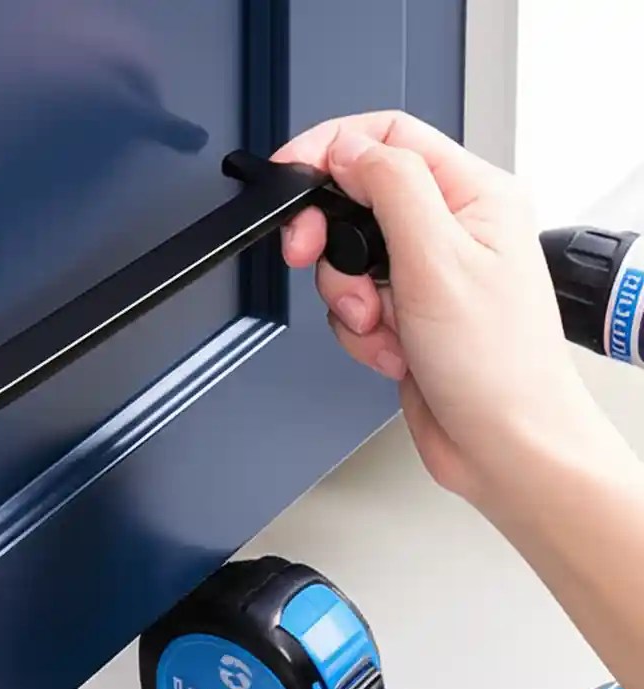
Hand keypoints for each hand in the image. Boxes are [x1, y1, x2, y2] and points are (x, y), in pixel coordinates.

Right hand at [272, 110, 602, 502]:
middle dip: (330, 238)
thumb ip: (390, 186)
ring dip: (349, 297)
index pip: (388, 135)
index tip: (290, 173)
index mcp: (474, 194)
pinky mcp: (408, 311)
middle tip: (308, 254)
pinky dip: (360, 330)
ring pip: (349, 255)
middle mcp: (453, 225)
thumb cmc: (498, 364)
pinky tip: (393, 348)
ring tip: (379, 324)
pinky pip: (354, 301)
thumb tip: (347, 146)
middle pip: (357, 196)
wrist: (504, 445)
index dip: (331, 146)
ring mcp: (429, 270)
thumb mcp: (437, 259)